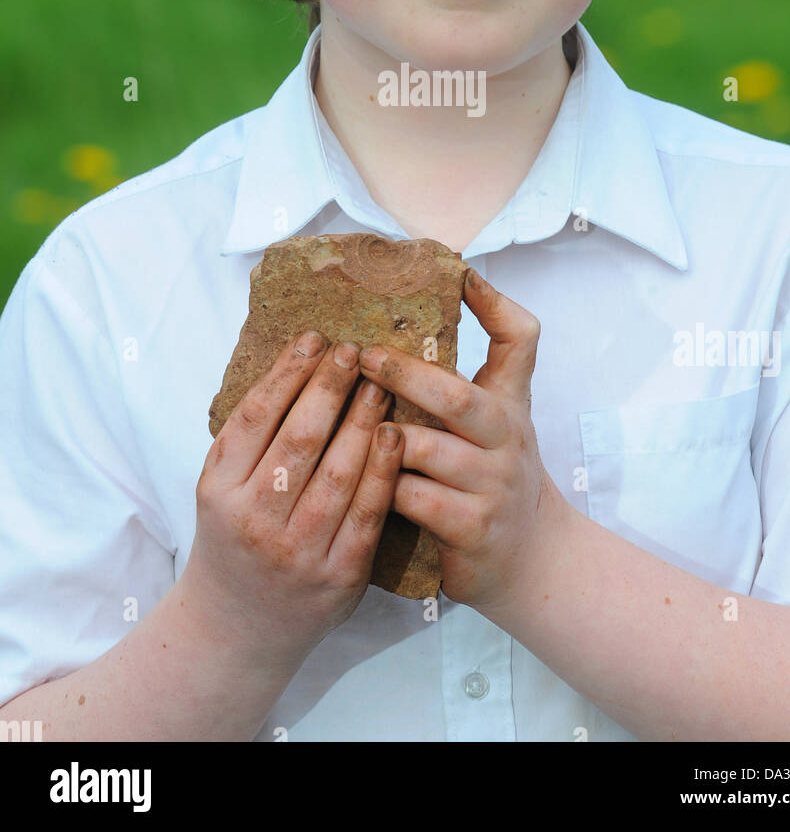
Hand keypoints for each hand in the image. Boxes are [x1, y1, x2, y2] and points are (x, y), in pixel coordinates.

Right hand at [182, 332, 403, 672]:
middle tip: (353, 349)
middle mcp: (253, 520)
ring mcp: (296, 552)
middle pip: (299, 438)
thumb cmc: (234, 539)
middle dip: (329, 387)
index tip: (314, 338)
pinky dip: (383, 470)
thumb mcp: (220, 489)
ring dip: (362, 420)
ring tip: (379, 384)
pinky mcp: (337, 577)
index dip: (287, 373)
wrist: (237, 629)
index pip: (255, 417)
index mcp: (218, 490)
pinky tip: (394, 436)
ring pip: (338, 472)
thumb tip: (297, 363)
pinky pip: (367, 513)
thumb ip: (250, 438)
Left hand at [356, 269, 568, 616]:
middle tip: (361, 356)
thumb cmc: (495, 474)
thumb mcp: (500, 419)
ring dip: (379, 437)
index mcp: (507, 403)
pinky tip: (356, 481)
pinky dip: (382, 487)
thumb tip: (449, 298)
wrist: (533, 558)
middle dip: (403, 373)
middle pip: (456, 394)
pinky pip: (413, 499)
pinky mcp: (472, 529)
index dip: (494, 303)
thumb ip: (477, 372)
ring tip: (341, 423)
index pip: (520, 339)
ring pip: (422, 450)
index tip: (460, 275)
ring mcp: (491, 485)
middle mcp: (506, 438)